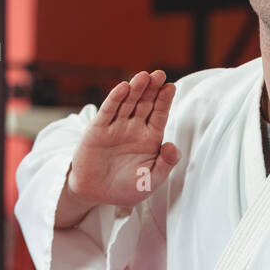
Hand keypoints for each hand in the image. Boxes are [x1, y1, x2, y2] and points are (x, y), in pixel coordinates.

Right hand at [67, 70, 179, 210]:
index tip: (171, 87)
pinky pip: (108, 112)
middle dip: (152, 89)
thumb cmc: (126, 188)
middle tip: (159, 74)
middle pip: (145, 103)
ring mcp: (116, 126)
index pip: (160, 115)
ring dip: (135, 89)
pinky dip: (114, 99)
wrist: (96, 195)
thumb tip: (172, 146)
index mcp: (150, 138)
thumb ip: (165, 164)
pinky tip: (123, 88)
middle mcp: (134, 128)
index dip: (165, 101)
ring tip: (144, 76)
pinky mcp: (98, 129)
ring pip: (127, 103)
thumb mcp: (150, 181)